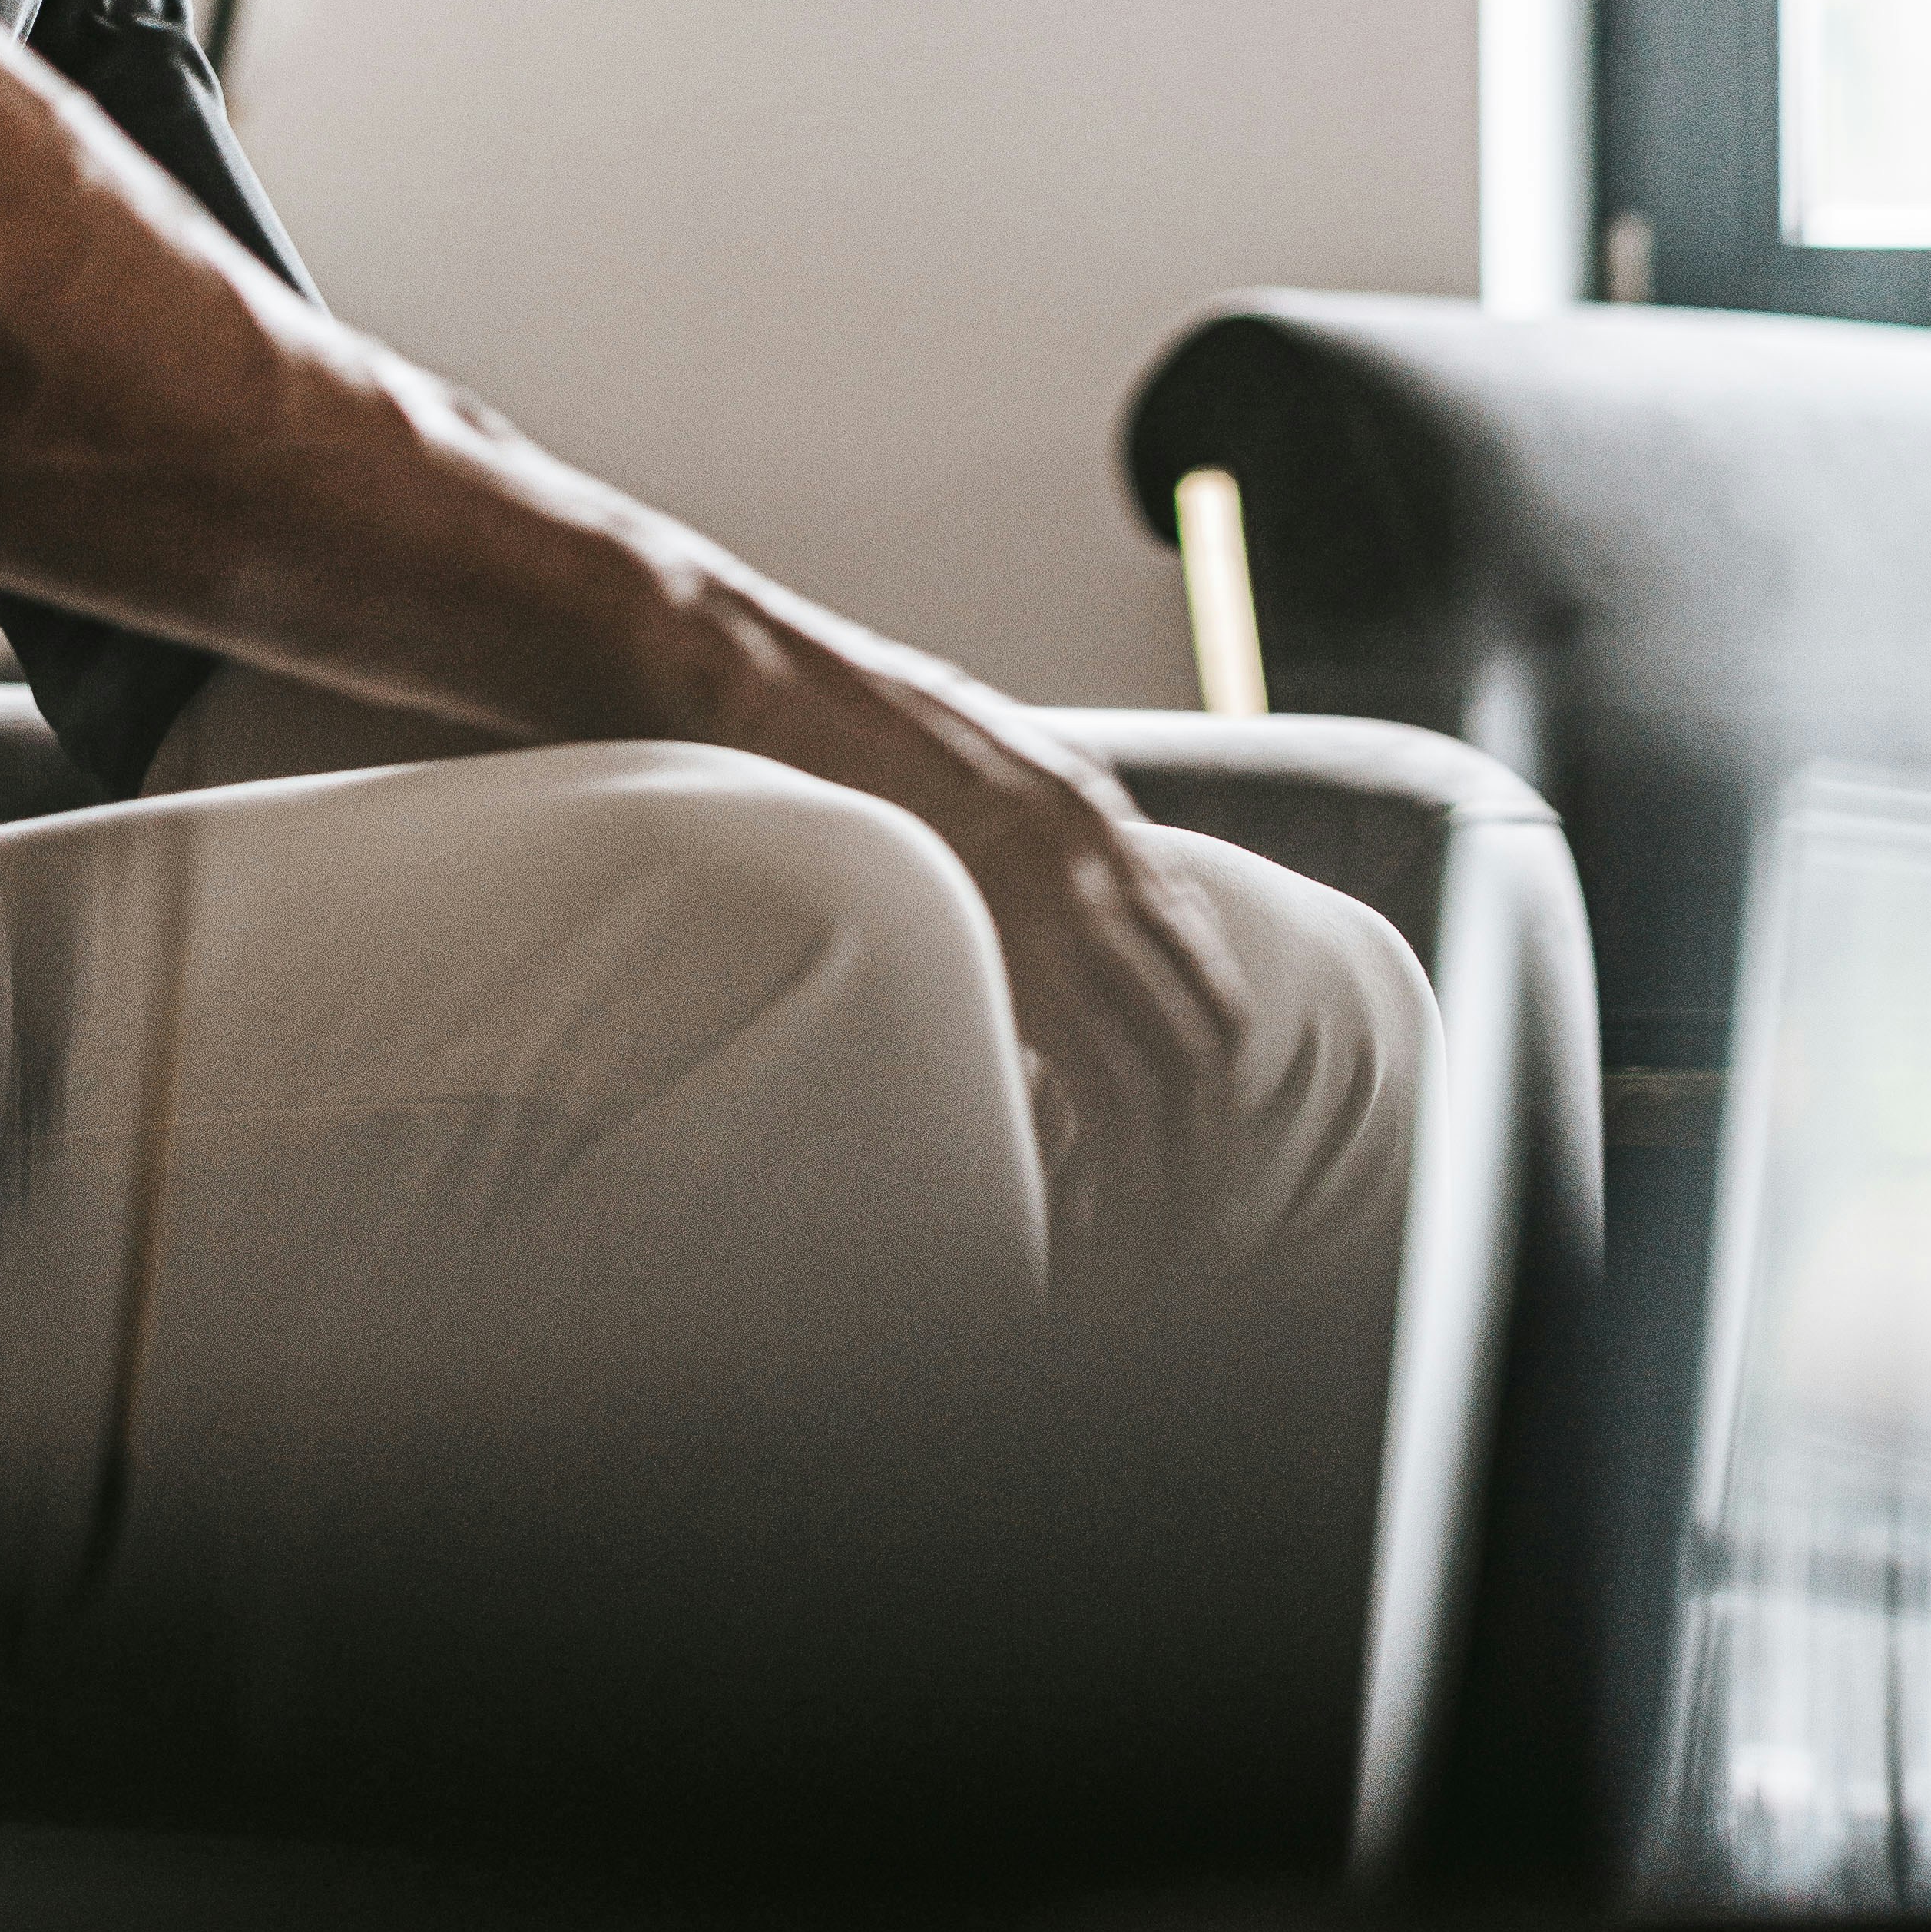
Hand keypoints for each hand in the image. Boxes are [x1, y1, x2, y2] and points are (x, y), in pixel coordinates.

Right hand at [660, 577, 1255, 1266]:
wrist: (727, 665)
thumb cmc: (788, 724)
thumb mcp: (921, 768)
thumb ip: (970, 842)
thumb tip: (962, 929)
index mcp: (1086, 817)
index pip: (1198, 978)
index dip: (1202, 1088)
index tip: (1179, 1170)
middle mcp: (1099, 853)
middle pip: (1204, 1042)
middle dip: (1199, 1157)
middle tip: (1173, 1248)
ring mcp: (1063, 891)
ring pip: (1168, 1079)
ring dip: (1160, 1183)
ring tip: (1124, 1266)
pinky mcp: (1011, 935)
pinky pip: (1105, 1087)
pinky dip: (1105, 1168)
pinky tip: (1071, 1226)